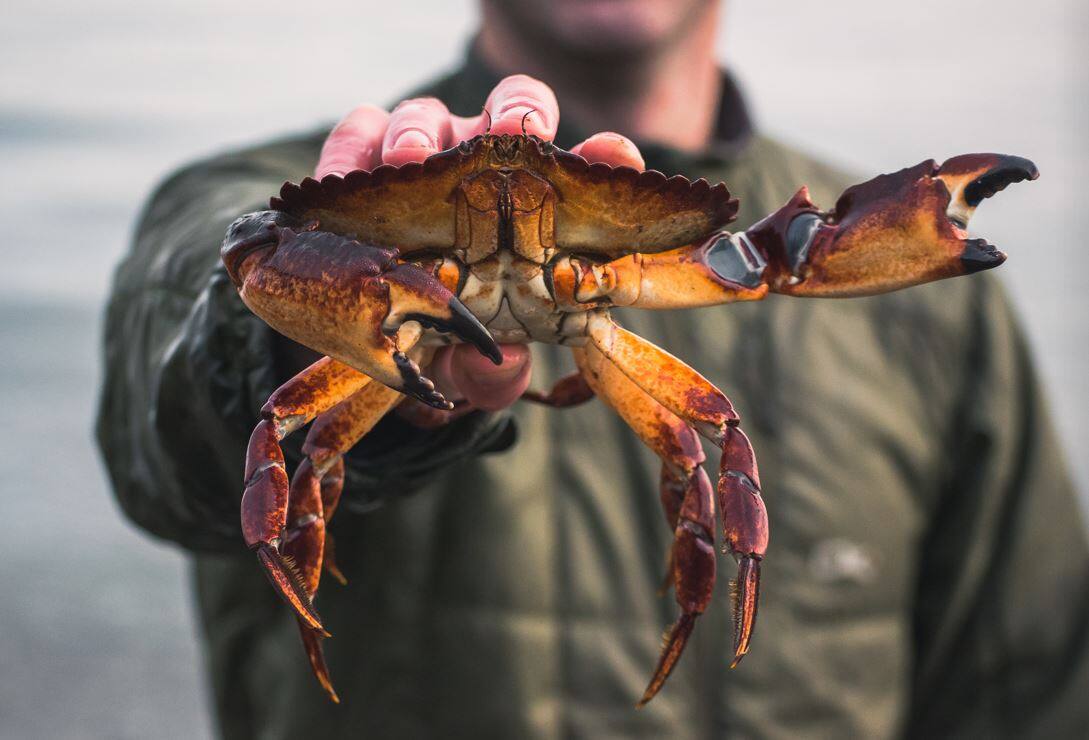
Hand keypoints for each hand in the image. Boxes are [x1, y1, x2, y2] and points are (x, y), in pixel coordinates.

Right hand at [315, 75, 644, 412]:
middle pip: (512, 111)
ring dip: (420, 132)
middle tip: (505, 135)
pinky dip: (351, 150)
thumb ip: (495, 373)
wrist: (377, 333)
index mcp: (534, 205)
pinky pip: (358, 133)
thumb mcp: (477, 366)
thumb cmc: (450, 338)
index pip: (583, 168)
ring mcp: (426, 152)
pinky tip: (342, 178)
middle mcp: (485, 165)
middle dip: (512, 116)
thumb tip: (502, 362)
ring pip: (430, 116)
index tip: (609, 159)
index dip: (603, 158)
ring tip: (410, 161)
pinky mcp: (365, 154)